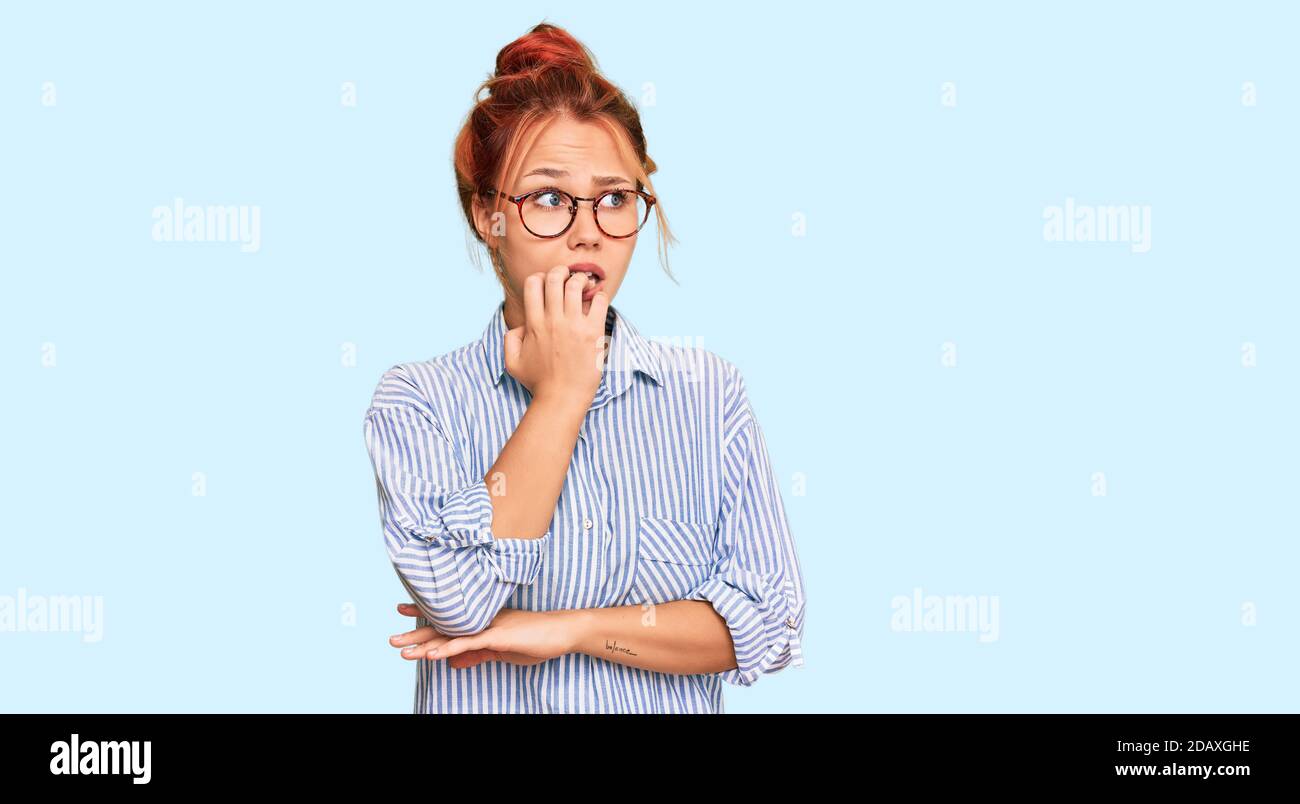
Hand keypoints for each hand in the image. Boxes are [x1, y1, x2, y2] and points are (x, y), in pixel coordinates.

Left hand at [389, 603, 580, 669]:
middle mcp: (482, 620)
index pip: (447, 620)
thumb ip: (477, 654)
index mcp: (482, 622)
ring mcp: (489, 626)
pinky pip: (469, 643)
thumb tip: (454, 662)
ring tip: (402, 650)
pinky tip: (434, 654)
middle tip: (391, 639)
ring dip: (425, 643)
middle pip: (442, 626)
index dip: (424, 615)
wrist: (563, 631)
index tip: (401, 610)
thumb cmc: (535, 638)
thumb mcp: (501, 650)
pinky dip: (450, 648)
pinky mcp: (499, 636)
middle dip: (415, 633)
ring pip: (451, 635)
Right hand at [503, 264, 609, 406]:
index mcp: (533, 324)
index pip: (533, 283)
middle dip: (562, 271)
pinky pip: (599, 302)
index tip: (549, 285)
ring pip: (575, 285)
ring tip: (586, 286)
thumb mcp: (512, 362)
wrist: (561, 399)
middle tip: (569, 278)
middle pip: (554, 277)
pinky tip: (599, 301)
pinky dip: (600, 295)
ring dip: (581, 280)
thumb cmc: (538, 383)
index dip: (541, 277)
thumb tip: (520, 326)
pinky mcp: (592, 333)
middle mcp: (552, 320)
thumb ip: (509, 340)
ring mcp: (573, 325)